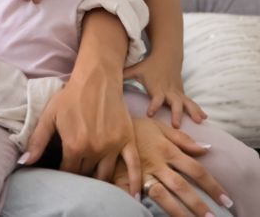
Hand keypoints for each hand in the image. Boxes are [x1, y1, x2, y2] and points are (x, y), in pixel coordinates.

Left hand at [24, 63, 139, 190]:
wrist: (96, 80)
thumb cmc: (70, 97)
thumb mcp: (49, 116)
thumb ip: (37, 141)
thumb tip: (25, 162)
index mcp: (74, 146)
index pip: (68, 171)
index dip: (63, 174)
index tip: (61, 173)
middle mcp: (94, 149)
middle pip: (86, 173)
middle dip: (80, 176)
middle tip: (76, 176)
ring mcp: (113, 146)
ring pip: (105, 174)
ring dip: (99, 181)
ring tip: (94, 184)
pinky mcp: (127, 141)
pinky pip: (134, 166)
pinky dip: (134, 183)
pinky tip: (134, 197)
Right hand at [112, 118, 230, 216]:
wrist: (104, 123)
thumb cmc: (136, 126)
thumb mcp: (159, 127)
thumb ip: (183, 139)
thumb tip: (207, 149)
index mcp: (166, 149)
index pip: (195, 170)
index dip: (212, 185)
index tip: (225, 200)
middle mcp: (156, 162)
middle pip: (180, 185)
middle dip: (197, 203)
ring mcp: (139, 171)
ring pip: (160, 193)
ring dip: (176, 210)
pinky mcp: (123, 176)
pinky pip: (132, 193)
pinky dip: (139, 203)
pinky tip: (145, 211)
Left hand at [123, 56, 205, 127]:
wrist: (166, 57)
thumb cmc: (148, 66)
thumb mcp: (135, 70)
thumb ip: (123, 75)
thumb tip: (108, 78)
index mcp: (157, 88)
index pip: (155, 98)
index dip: (153, 105)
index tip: (150, 114)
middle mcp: (169, 92)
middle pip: (174, 103)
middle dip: (176, 114)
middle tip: (176, 125)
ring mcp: (177, 93)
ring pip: (186, 103)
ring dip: (192, 112)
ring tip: (198, 121)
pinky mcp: (182, 94)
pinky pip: (191, 102)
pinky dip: (198, 109)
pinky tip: (205, 118)